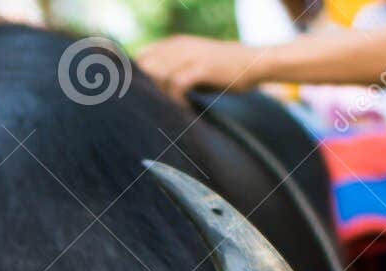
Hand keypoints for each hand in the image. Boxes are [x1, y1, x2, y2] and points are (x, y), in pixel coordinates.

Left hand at [137, 36, 266, 98]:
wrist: (250, 64)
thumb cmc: (217, 71)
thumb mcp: (189, 66)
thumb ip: (169, 73)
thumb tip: (147, 93)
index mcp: (173, 44)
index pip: (141, 57)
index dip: (135, 80)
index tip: (139, 100)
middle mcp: (179, 46)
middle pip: (146, 67)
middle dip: (144, 91)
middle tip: (152, 110)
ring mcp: (190, 55)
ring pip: (159, 74)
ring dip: (160, 96)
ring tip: (169, 110)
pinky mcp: (201, 67)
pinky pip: (177, 84)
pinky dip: (176, 99)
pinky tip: (184, 108)